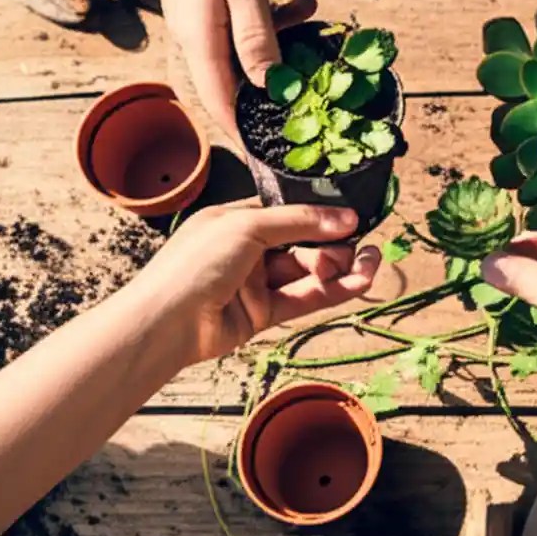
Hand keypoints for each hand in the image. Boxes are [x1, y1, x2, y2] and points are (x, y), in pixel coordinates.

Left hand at [126, 202, 379, 364]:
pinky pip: (305, 299)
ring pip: (308, 272)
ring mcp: (257, 283)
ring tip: (370, 263)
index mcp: (238, 220)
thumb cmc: (195, 263)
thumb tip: (347, 218)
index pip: (289, 213)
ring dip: (341, 267)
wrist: (165, 322)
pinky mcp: (264, 313)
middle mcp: (249, 250)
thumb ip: (299, 221)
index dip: (321, 216)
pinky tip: (359, 282)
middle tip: (360, 245)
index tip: (353, 217)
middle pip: (304, 243)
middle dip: (335, 243)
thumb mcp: (247, 225)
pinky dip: (333, 291)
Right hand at [146, 0, 316, 132]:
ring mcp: (203, 24)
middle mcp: (197, 40)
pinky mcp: (211, 9)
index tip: (270, 157)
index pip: (220, 103)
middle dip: (272, 96)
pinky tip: (304, 5)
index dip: (244, 133)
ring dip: (283, 49)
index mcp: (200, 42)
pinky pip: (247, 29)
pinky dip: (275, 23)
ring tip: (315, 23)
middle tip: (311, 107)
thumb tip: (268, 86)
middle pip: (235, 86)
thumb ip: (256, 35)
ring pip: (247, 54)